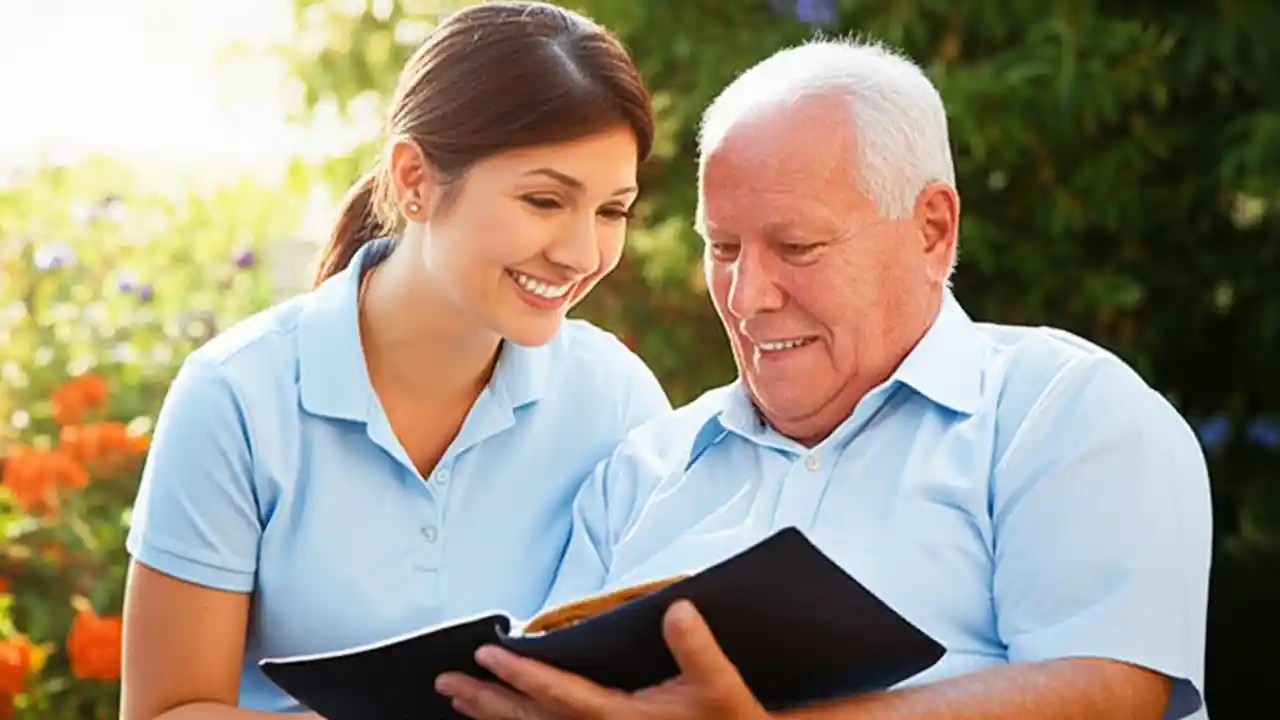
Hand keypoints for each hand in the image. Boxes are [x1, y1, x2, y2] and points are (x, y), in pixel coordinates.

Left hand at [435, 599, 771, 719]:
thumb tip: (678, 610)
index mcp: (620, 719)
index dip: (519, 671)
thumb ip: (697, 649)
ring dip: (494, 714)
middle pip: (530, 718)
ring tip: (459, 699)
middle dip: (485, 699)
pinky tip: (502, 718)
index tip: (486, 652)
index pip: (556, 693)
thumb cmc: (728, 719)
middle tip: (445, 680)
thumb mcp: (720, 685)